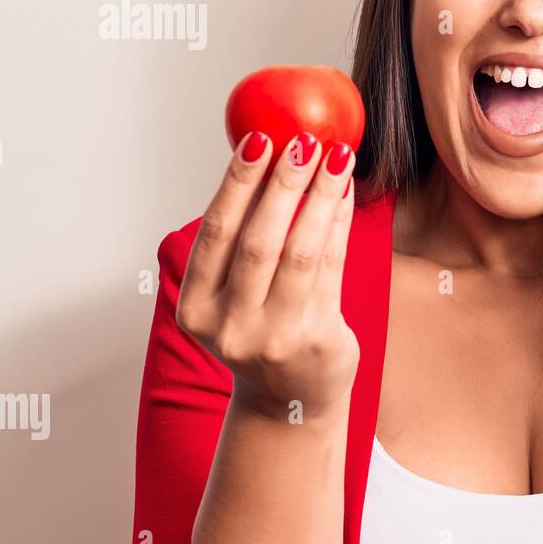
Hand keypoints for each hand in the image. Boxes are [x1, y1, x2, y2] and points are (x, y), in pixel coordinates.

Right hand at [175, 130, 359, 422]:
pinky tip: (346, 193)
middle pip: (259, 241)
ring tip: (338, 156)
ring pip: (301, 253)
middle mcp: (229, 326)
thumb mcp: (234, 294)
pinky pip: (332, 269)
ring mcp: (274, 337)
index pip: (216, 233)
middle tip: (305, 140)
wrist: (289, 404)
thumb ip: (242, 239)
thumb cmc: (261, 330)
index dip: (237, 184)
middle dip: (285, 184)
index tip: (259, 140)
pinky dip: (339, 225)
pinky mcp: (316, 341)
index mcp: (196, 308)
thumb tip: (269, 153)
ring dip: (321, 198)